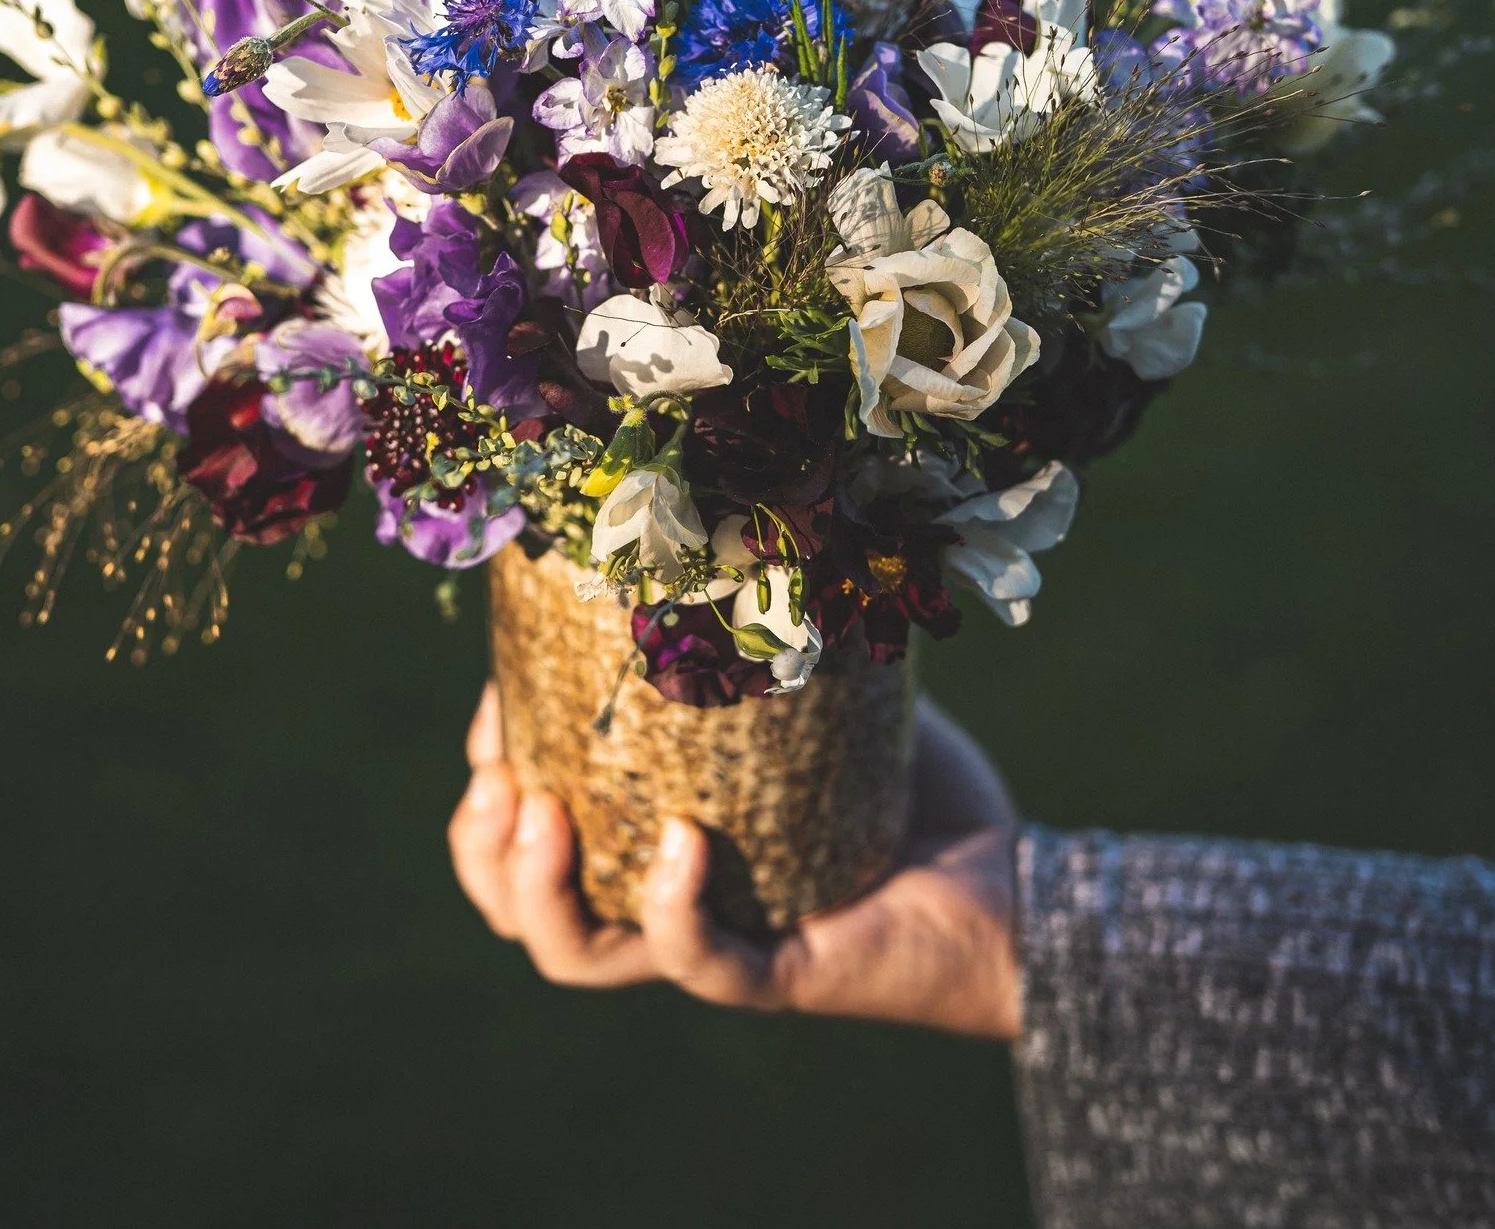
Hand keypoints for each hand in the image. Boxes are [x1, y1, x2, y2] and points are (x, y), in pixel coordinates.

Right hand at [448, 683, 1021, 1038]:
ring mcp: (721, 941)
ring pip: (582, 954)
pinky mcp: (782, 974)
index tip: (491, 709)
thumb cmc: (912, 784)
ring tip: (539, 813)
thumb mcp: (813, 698)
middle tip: (494, 781)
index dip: (486, 779)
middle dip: (483, 849)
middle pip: (525, 908)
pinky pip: (702, 962)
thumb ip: (756, 637)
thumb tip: (710, 519)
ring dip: (537, 890)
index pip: (530, 831)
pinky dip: (673, 909)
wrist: (1010, 878)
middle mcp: (668, 896)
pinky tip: (678, 841)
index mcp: (651, 837)